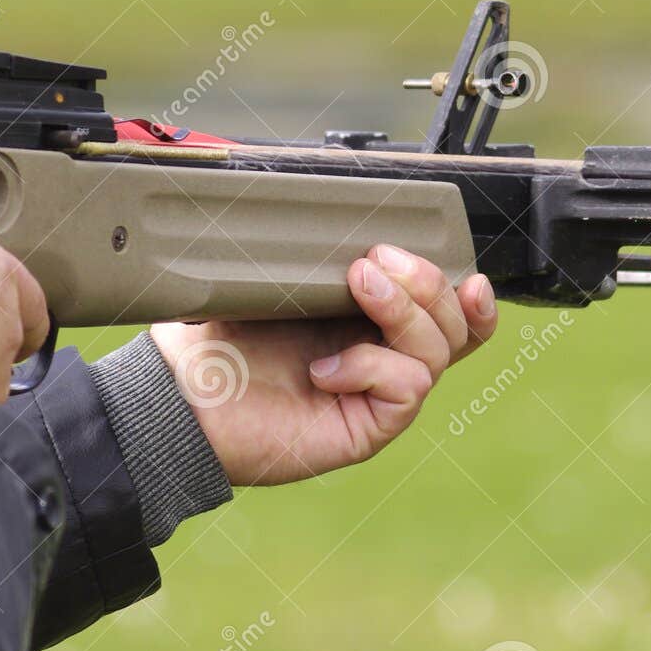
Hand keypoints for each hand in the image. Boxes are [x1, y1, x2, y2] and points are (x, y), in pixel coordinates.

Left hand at [149, 245, 496, 484]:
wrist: (181, 397)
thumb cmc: (217, 338)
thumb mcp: (275, 279)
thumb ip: (320, 256)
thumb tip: (358, 221)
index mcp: (370, 322)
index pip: (447, 313)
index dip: (469, 294)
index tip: (468, 269)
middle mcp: (382, 358)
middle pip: (455, 326)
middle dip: (429, 282)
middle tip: (373, 259)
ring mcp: (376, 395)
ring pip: (438, 352)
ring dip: (405, 309)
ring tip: (356, 285)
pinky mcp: (366, 429)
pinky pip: (407, 388)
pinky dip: (371, 365)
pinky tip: (323, 368)